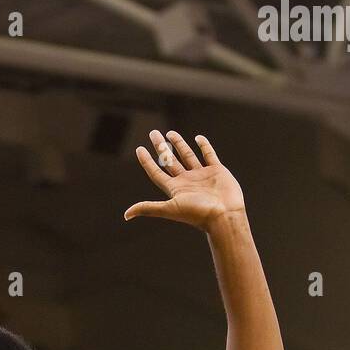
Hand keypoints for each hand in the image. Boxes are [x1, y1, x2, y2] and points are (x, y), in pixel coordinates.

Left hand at [124, 131, 244, 230]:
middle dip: (161, 147)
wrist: (224, 216)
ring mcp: (201, 175)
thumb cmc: (197, 214)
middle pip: (169, 160)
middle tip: (153, 133)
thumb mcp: (170, 209)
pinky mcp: (217, 171)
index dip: (147, 161)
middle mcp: (186, 181)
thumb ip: (148, 208)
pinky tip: (198, 138)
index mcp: (175, 189)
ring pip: (187, 156)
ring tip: (170, 133)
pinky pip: (209, 155)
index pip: (156, 172)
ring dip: (179, 145)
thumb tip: (126, 215)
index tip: (139, 149)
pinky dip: (204, 146)